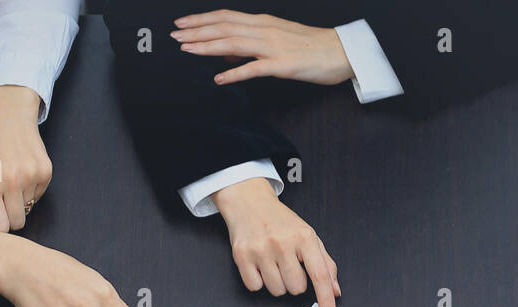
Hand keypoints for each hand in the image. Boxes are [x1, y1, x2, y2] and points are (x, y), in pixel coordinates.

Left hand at [0, 85, 51, 231]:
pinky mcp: (45, 172)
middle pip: (17, 223)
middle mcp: (10, 182)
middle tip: (2, 198)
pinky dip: (31, 189)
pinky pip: (39, 196)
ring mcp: (30, 177)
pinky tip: (22, 171)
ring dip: (19, 200)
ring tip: (11, 178)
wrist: (7, 114)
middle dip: (9, 216)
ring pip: (28, 209)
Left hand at [171, 10, 354, 86]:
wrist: (342, 52)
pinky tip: (219, 78)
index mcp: (263, 23)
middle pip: (224, 27)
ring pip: (233, 43)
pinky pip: (254, 68)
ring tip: (187, 50)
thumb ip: (251, 47)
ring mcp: (273, 46)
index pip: (226, 17)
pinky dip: (234, 73)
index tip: (181, 24)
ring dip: (207, 46)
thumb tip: (225, 54)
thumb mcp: (277, 42)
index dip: (201, 20)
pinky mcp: (282, 65)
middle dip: (196, 31)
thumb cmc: (312, 48)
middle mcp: (265, 30)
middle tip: (174, 35)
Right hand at [214, 177, 339, 306]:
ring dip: (277, 283)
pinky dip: (258, 281)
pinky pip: (255, 286)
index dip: (326, 302)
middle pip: (296, 288)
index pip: (320, 276)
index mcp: (304, 237)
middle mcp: (282, 243)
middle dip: (295, 282)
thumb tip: (334, 290)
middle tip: (289, 265)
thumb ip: (325, 264)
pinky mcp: (242, 256)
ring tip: (273, 263)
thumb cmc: (281, 222)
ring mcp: (261, 249)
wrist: (250, 203)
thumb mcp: (309, 236)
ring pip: (276, 291)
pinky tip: (260, 264)